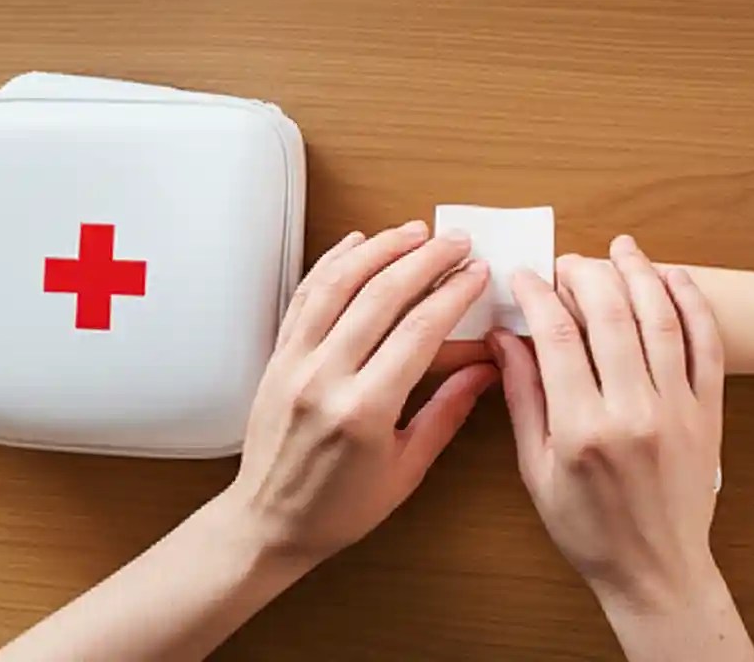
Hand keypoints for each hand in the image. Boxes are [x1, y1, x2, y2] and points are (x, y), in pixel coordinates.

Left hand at [228, 222, 496, 563]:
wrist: (268, 522)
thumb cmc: (339, 508)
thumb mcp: (406, 469)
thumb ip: (446, 411)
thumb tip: (486, 368)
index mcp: (363, 411)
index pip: (418, 331)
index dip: (453, 293)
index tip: (477, 272)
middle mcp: (325, 377)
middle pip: (381, 294)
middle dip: (425, 259)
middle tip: (456, 242)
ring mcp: (295, 362)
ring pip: (338, 283)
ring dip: (379, 248)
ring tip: (414, 231)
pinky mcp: (277, 356)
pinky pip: (305, 295)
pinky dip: (332, 262)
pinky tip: (357, 243)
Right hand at [488, 236, 753, 660]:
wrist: (656, 571)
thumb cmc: (589, 530)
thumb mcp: (536, 470)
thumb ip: (524, 398)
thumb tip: (506, 338)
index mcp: (582, 429)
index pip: (557, 336)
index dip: (538, 295)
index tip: (526, 277)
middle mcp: (633, 412)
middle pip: (610, 315)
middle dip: (585, 275)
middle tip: (568, 262)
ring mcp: (676, 409)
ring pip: (661, 319)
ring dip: (639, 273)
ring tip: (620, 249)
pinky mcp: (707, 412)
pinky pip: (706, 345)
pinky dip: (692, 304)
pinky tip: (672, 277)